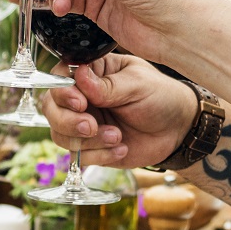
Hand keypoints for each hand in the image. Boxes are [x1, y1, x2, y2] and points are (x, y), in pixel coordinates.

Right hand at [39, 54, 200, 168]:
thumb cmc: (161, 97)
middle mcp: (82, 98)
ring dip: (87, 141)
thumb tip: (79, 75)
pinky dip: (99, 155)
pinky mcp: (92, 148)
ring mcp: (84, 124)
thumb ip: (108, 85)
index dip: (63, 92)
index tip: (80, 102)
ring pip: (59, 134)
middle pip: (52, 109)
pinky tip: (122, 148)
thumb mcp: (138, 84)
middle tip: (92, 126)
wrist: (178, 130)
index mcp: (91, 73)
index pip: (60, 78)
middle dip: (69, 121)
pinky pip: (79, 156)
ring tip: (116, 137)